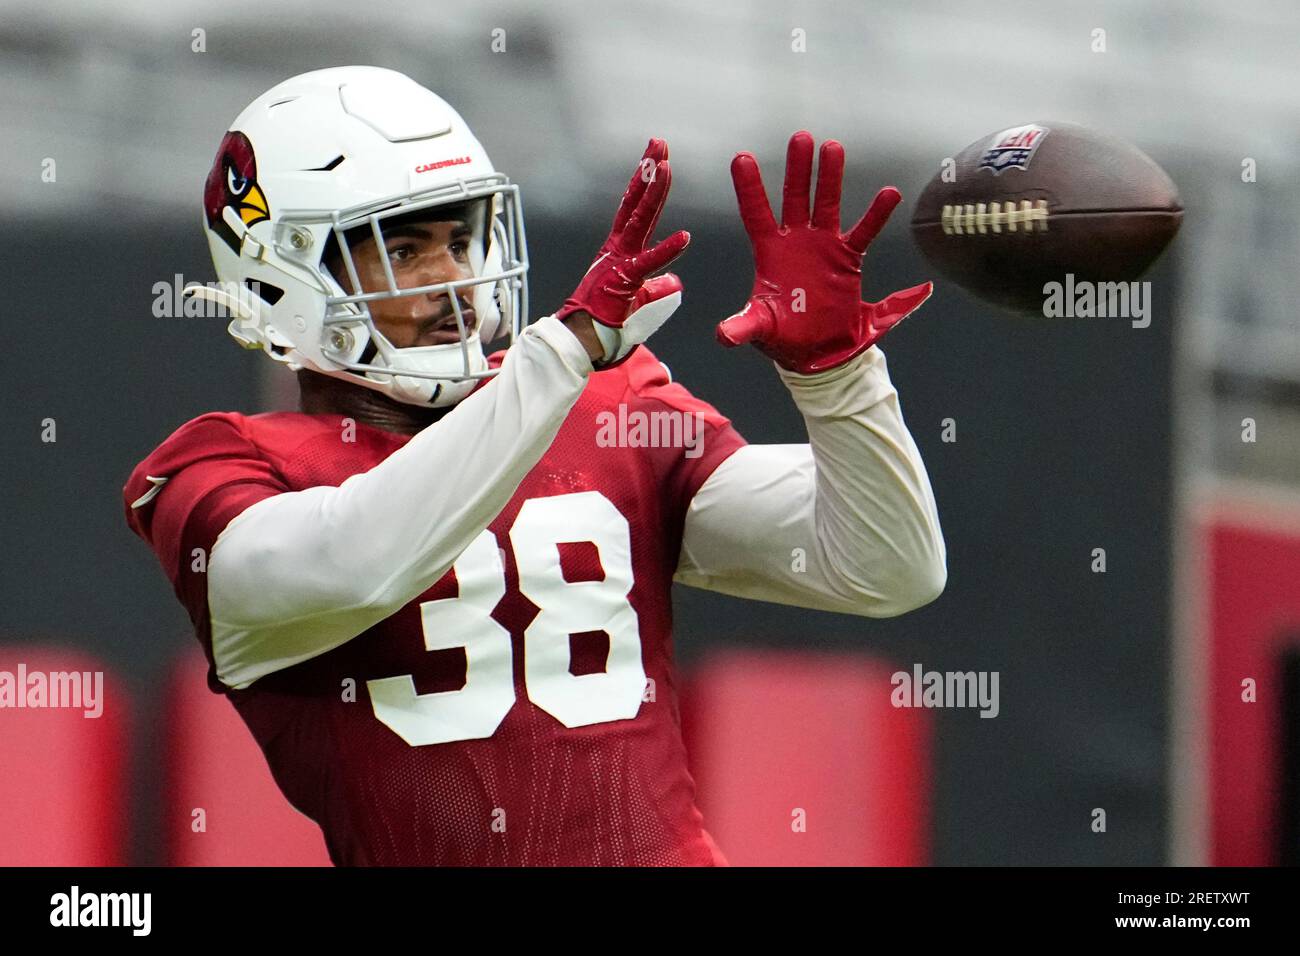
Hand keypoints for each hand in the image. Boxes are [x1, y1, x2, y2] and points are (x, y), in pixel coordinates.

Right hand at [556, 138, 690, 366]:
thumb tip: (675, 281)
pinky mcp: (624, 283)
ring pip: (639, 222)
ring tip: (667, 167)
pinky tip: (686, 236)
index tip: (659, 160)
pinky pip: (649, 265)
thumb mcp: (639, 305)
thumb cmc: (604, 329)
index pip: (636, 211)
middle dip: (649, 172)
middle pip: (637, 204)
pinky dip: (667, 250)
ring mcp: (619, 264)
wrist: (579, 345)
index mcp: (620, 254)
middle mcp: (618, 251)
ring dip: (654, 193)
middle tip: (660, 143)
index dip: (648, 184)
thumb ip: (656, 289)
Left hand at [716, 130, 932, 373]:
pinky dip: (876, 214)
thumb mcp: (760, 328)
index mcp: (769, 253)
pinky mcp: (847, 259)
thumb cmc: (783, 337)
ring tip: (833, 147)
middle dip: (798, 169)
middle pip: (795, 198)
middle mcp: (796, 242)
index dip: (750, 187)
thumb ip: (743, 327)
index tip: (742, 157)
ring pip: (827, 205)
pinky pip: (864, 232)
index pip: (756, 213)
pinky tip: (889, 193)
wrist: (817, 353)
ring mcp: (822, 247)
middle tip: (800, 138)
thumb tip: (723, 336)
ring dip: (830, 177)